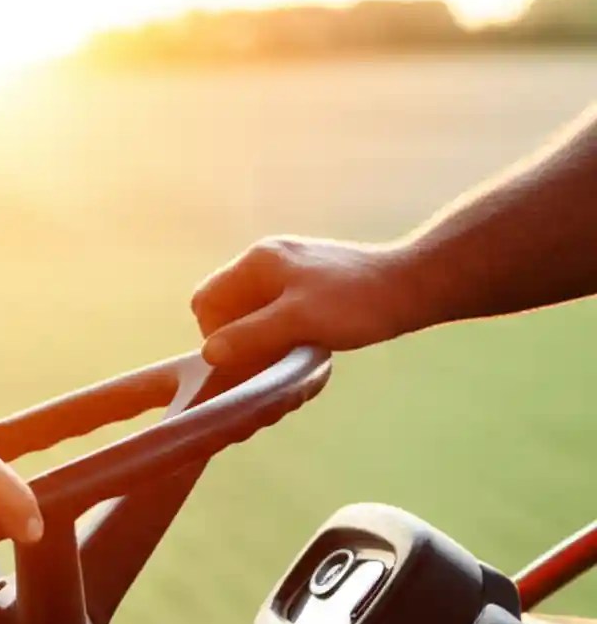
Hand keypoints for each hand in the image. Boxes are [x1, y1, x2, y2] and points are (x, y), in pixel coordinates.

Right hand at [191, 236, 423, 366]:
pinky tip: (309, 345)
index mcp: (258, 261)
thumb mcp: (297, 321)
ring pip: (253, 313)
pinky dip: (284, 333)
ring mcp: (290, 270)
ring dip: (264, 340)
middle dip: (240, 339)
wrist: (416, 284)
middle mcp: (267, 260)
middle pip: (228, 308)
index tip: (245, 358)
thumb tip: (209, 354)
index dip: (215, 335)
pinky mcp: (310, 283)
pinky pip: (277, 313)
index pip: (206, 301)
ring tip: (292, 355)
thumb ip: (250, 336)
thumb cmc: (356, 303)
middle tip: (268, 363)